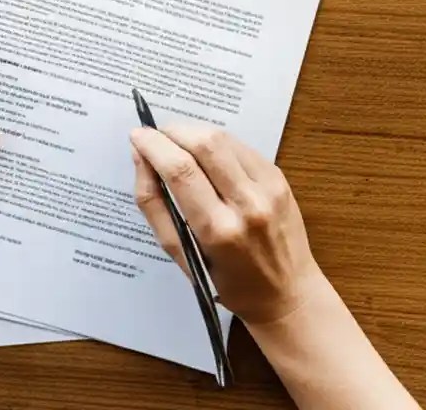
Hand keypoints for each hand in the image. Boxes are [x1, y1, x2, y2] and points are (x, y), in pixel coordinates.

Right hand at [130, 125, 324, 326]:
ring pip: (224, 138)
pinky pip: (241, 147)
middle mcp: (247, 204)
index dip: (154, 146)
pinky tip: (205, 154)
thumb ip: (154, 206)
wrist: (288, 293)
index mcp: (218, 230)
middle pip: (204, 143)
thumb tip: (141, 159)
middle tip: (155, 136)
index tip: (137, 136)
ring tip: (176, 142)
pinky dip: (216, 143)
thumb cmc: (228, 282)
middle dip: (172, 131)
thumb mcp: (181, 255)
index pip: (181, 171)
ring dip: (193, 132)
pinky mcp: (280, 178)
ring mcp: (269, 188)